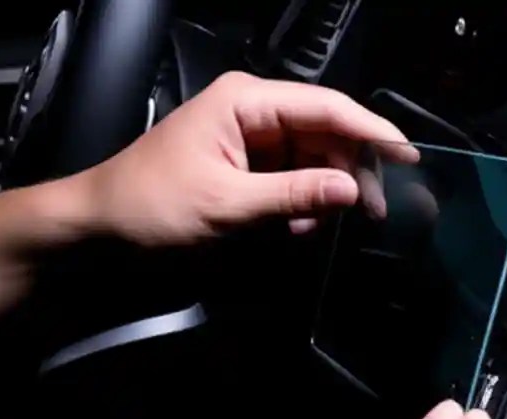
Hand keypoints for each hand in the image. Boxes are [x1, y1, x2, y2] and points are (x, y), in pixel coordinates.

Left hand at [77, 71, 417, 244]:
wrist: (98, 229)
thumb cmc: (149, 206)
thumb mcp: (226, 204)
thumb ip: (293, 195)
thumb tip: (353, 190)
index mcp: (246, 101)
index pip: (326, 108)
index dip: (372, 132)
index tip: (409, 157)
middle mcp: (253, 112)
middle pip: (326, 132)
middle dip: (353, 169)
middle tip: (377, 209)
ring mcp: (249, 141)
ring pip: (314, 158)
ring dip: (328, 191)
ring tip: (333, 224)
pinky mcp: (245, 169)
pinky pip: (293, 180)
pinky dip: (304, 203)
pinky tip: (300, 227)